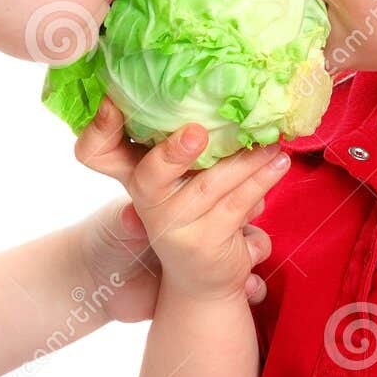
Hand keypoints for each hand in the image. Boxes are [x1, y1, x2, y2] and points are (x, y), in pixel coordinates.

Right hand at [76, 97, 289, 303]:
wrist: (200, 282)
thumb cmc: (192, 210)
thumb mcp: (181, 174)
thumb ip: (186, 142)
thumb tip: (225, 94)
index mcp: (133, 173)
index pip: (96, 151)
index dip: (99, 127)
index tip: (112, 101)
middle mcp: (147, 201)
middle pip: (148, 177)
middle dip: (171, 154)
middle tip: (198, 131)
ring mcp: (173, 226)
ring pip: (210, 186)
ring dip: (246, 160)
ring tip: (272, 141)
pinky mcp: (204, 244)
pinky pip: (236, 204)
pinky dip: (261, 180)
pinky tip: (279, 163)